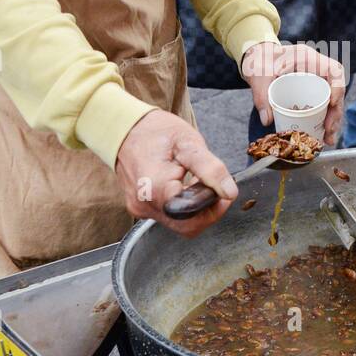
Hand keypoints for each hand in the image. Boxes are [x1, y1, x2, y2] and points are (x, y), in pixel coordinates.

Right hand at [115, 109, 236, 236]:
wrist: (125, 129)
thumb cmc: (156, 132)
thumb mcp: (188, 142)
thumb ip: (210, 168)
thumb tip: (229, 192)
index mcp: (155, 188)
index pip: (193, 216)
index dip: (213, 208)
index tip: (221, 190)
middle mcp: (144, 205)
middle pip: (187, 226)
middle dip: (206, 210)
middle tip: (211, 185)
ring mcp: (140, 210)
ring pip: (178, 224)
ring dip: (194, 208)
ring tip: (194, 181)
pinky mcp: (139, 210)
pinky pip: (167, 217)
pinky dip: (181, 206)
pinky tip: (181, 186)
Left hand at [241, 42, 345, 144]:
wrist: (258, 59)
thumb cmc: (260, 62)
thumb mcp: (258, 77)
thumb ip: (261, 96)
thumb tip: (267, 120)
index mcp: (307, 58)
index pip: (333, 69)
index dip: (338, 87)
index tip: (332, 104)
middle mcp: (317, 67)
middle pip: (336, 89)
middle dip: (335, 112)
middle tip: (329, 131)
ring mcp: (317, 79)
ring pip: (333, 99)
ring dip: (333, 119)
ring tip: (328, 138)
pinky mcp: (313, 89)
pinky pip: (325, 103)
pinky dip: (325, 119)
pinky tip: (323, 134)